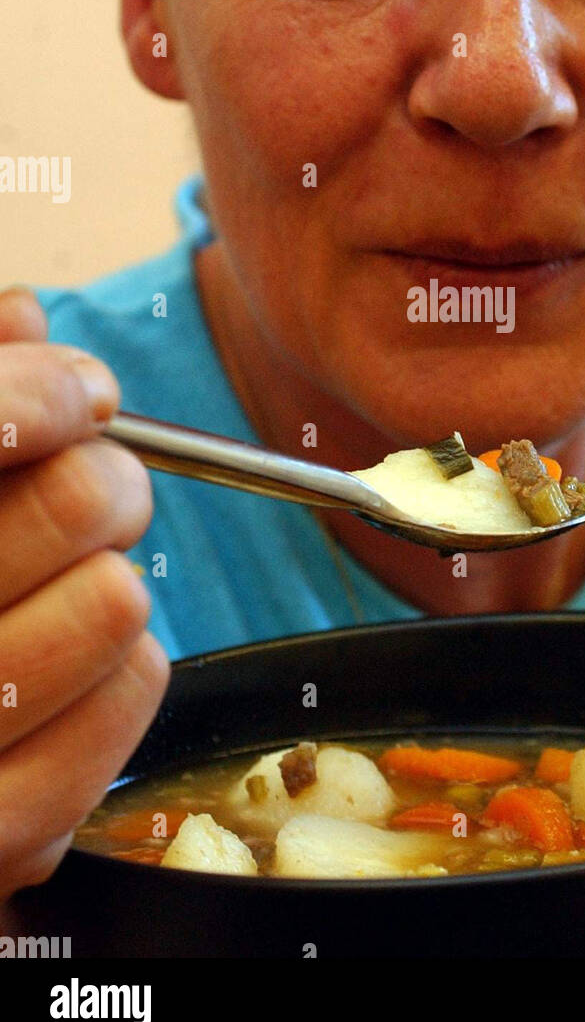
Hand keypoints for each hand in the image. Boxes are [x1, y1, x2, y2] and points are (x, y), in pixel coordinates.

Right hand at [0, 286, 168, 900]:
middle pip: (85, 500)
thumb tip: (18, 319)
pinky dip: (126, 673)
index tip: (83, 394)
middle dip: (105, 482)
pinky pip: (129, 703)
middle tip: (91, 495)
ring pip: (120, 601)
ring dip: (111, 581)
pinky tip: (79, 672)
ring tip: (69, 594)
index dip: (45, 390)